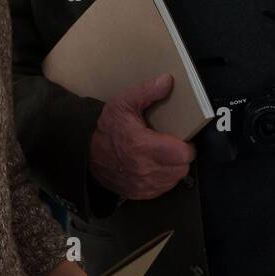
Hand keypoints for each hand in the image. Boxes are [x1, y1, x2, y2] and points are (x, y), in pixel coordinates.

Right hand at [89, 73, 195, 200]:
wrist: (87, 156)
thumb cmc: (107, 129)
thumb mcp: (123, 104)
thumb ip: (147, 91)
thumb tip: (167, 81)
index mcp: (143, 146)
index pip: (182, 154)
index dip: (187, 146)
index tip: (182, 138)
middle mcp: (145, 169)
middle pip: (182, 167)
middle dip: (181, 156)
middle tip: (173, 145)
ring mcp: (143, 185)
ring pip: (175, 179)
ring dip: (174, 167)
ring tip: (165, 155)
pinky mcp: (140, 194)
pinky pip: (164, 188)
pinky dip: (164, 178)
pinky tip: (156, 166)